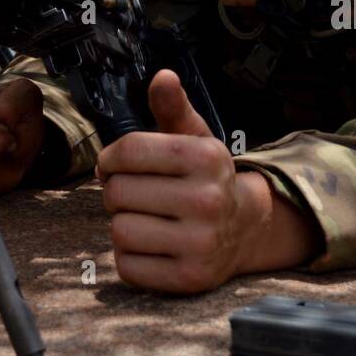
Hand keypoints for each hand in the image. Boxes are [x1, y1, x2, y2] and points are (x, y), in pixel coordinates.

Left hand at [96, 70, 320, 292]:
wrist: (245, 228)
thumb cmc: (205, 178)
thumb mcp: (194, 137)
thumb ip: (173, 107)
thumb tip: (163, 76)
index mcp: (205, 157)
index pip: (128, 151)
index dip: (110, 157)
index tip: (113, 164)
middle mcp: (208, 200)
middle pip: (118, 192)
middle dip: (117, 192)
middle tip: (135, 194)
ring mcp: (201, 243)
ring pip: (120, 230)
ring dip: (122, 224)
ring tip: (144, 218)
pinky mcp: (190, 278)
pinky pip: (128, 266)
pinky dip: (130, 257)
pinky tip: (150, 244)